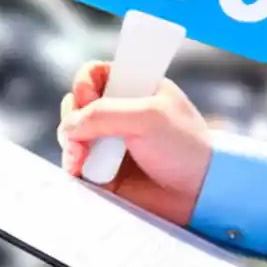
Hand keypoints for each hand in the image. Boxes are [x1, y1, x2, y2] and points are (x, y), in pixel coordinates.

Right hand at [57, 61, 213, 224]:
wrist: (198, 193)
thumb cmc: (184, 148)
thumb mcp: (147, 117)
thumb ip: (103, 113)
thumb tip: (69, 127)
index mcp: (135, 89)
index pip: (94, 74)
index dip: (84, 83)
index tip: (88, 98)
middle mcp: (119, 113)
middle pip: (75, 105)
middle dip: (72, 119)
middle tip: (81, 135)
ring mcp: (109, 142)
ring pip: (70, 135)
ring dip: (70, 145)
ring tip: (81, 159)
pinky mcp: (104, 170)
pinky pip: (76, 163)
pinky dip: (73, 165)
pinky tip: (81, 171)